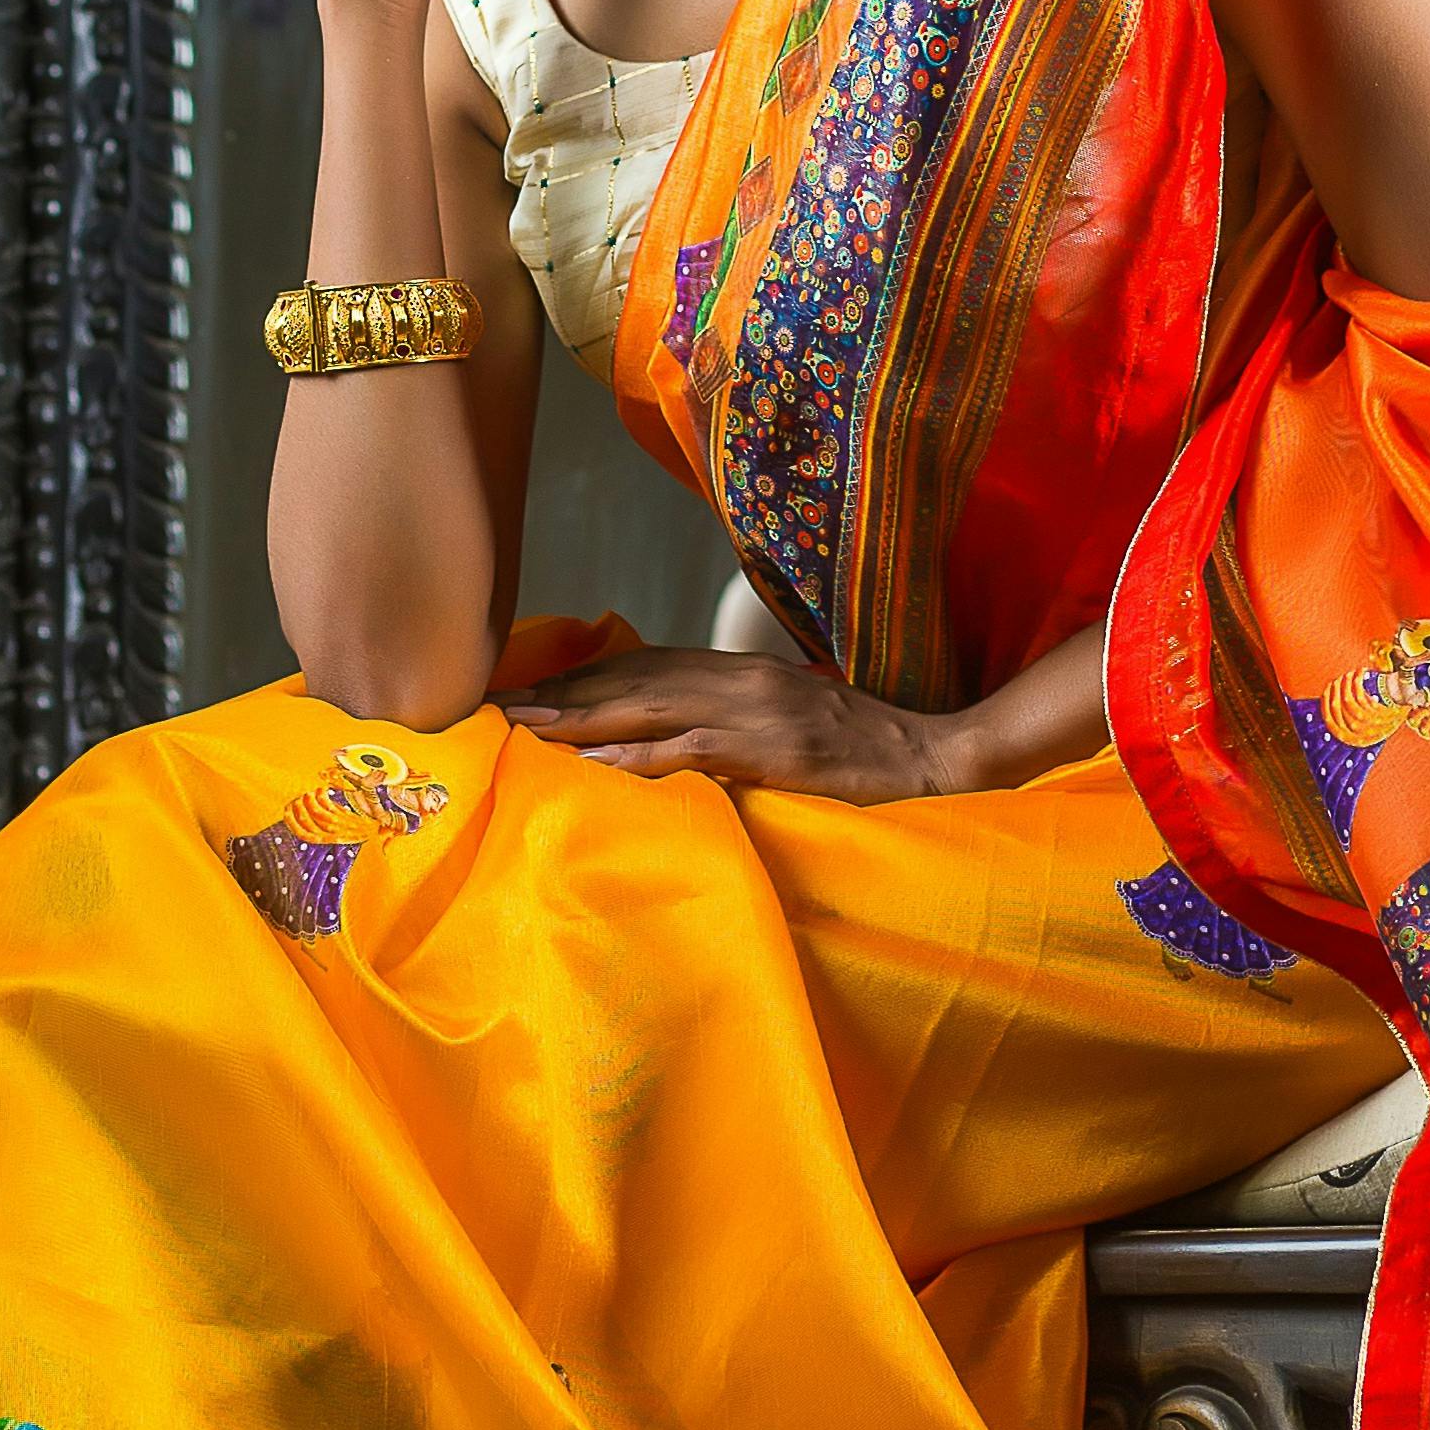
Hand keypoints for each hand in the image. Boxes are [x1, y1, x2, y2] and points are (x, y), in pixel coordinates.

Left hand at [498, 644, 960, 801]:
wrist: (932, 759)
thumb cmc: (860, 749)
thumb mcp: (789, 719)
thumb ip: (732, 719)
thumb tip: (671, 735)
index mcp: (741, 672)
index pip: (642, 664)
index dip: (579, 677)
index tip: (524, 692)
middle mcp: (741, 680)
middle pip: (632, 678)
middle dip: (561, 693)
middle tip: (496, 708)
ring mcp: (758, 712)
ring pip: (651, 706)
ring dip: (582, 718)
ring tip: (524, 731)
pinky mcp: (775, 750)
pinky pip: (694, 751)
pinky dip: (641, 756)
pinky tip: (597, 764)